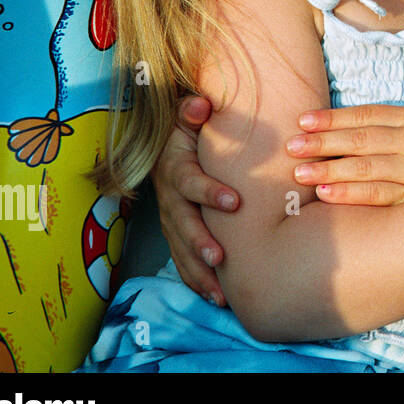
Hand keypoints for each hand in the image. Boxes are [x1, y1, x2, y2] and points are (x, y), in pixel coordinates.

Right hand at [152, 95, 239, 305]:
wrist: (168, 144)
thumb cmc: (189, 130)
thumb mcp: (189, 116)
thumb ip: (193, 111)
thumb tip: (201, 104)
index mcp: (175, 168)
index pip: (190, 182)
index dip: (209, 192)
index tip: (235, 202)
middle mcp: (169, 198)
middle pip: (181, 223)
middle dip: (199, 242)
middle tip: (220, 257)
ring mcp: (171, 220)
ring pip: (180, 250)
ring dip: (199, 272)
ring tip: (221, 294)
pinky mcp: (176, 234)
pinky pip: (183, 261)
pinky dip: (197, 280)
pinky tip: (218, 299)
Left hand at [287, 104, 403, 204]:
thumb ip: (387, 125)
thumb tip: (334, 129)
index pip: (366, 114)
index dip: (332, 118)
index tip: (302, 121)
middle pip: (361, 139)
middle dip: (322, 143)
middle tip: (291, 147)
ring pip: (366, 167)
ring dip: (328, 169)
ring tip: (299, 173)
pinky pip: (377, 195)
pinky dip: (349, 193)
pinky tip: (326, 192)